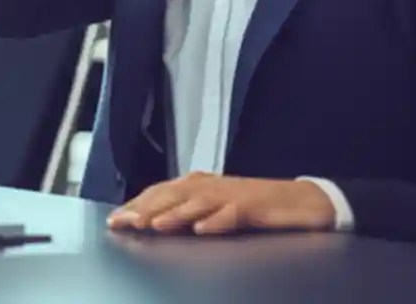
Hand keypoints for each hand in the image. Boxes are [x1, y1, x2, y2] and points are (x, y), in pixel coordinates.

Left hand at [106, 173, 334, 235]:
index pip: (160, 193)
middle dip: (146, 209)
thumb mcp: (214, 207)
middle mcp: (211, 186)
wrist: (301, 201)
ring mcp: (233, 195)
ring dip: (175, 214)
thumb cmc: (253, 207)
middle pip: (173, 196)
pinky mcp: (255, 207)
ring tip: (154, 225)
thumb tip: (150, 221)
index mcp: (199, 185)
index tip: (114, 221)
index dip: (136, 205)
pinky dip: (217, 220)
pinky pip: (233, 214)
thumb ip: (186, 211)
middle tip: (124, 223)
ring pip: (198, 203)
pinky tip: (203, 229)